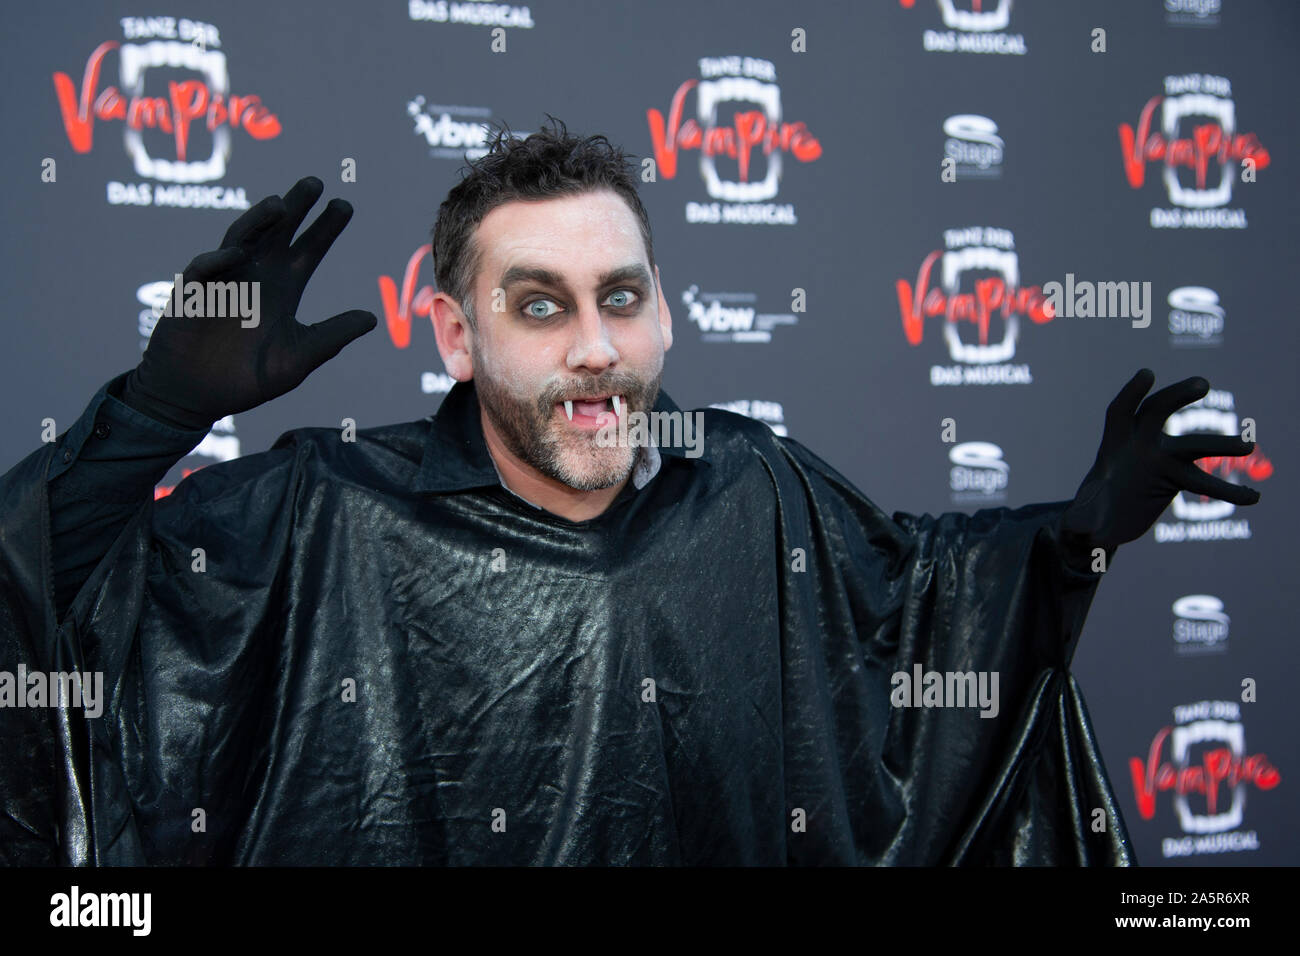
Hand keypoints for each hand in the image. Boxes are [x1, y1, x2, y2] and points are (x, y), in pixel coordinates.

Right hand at [121, 176, 376, 429]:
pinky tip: (238, 253)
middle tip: (315, 182)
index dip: (325, 228)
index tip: (345, 204)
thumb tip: (373, 319)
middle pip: (276, 232)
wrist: (197, 398)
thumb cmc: (246, 379)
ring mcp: (223, 281)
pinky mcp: (192, 294)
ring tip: (280, 204)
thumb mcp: (298, 358)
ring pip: (241, 239)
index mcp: (282, 289)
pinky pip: (204, 270)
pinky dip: (220, 260)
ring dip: (258, 221)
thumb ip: (331, 336)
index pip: (307, 250)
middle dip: (294, 207)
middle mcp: (255, 277)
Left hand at [1063, 368, 1260, 554]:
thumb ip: (1081, 520)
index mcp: (1112, 446)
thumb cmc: (1089, 513)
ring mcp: (1161, 459)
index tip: (1148, 374)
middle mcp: (1139, 445)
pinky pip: (1204, 482)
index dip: (1132, 393)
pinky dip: (1227, 490)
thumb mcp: (1082, 518)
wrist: (1103, 521)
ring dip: (1218, 444)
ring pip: (1190, 446)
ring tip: (1247, 446)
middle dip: (1176, 397)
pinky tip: (1253, 498)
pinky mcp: (1176, 477)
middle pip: (1157, 413)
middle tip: (1202, 384)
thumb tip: (1077, 529)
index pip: (1120, 413)